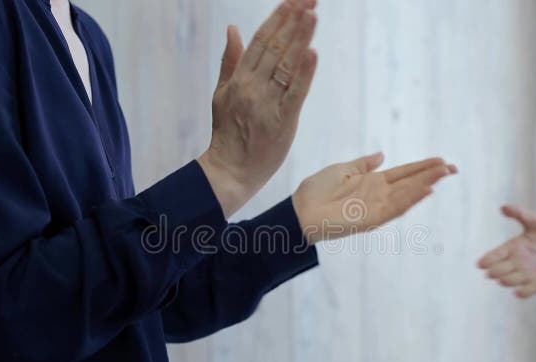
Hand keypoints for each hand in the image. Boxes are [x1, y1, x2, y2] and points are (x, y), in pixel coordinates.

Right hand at [198, 0, 318, 216]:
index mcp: (239, 79)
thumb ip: (230, 60)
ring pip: (286, 65)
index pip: (261, 41)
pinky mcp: (282, 121)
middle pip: (275, 47)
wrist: (230, 171)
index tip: (293, 0)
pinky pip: (295, 93)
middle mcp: (252, 87)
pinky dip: (304, 73)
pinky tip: (313, 53)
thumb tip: (233, 28)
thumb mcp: (222, 94)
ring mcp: (267, 104)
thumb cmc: (228, 133)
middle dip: (293, 20)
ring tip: (313, 14)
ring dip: (300, 38)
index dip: (278, 18)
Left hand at [291, 153, 456, 243]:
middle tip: (453, 167)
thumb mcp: (342, 169)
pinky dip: (411, 198)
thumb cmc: (317, 190)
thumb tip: (381, 155)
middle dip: (432, 174)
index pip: (404, 172)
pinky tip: (426, 190)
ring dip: (426, 184)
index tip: (441, 160)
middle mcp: (379, 194)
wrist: (301, 211)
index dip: (422, 166)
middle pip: (411, 182)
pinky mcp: (373, 218)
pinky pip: (396, 207)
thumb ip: (363, 164)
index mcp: (373, 181)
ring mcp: (377, 206)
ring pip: (408, 194)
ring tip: (444, 173)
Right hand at [478, 205, 535, 300]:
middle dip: (495, 271)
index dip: (487, 260)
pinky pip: (526, 291)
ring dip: (506, 281)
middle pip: (499, 270)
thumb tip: (502, 207)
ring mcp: (525, 275)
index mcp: (512, 248)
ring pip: (510, 280)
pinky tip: (518, 292)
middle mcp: (515, 263)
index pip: (495, 255)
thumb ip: (520, 214)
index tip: (480, 264)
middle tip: (492, 272)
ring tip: (502, 280)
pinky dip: (521, 292)